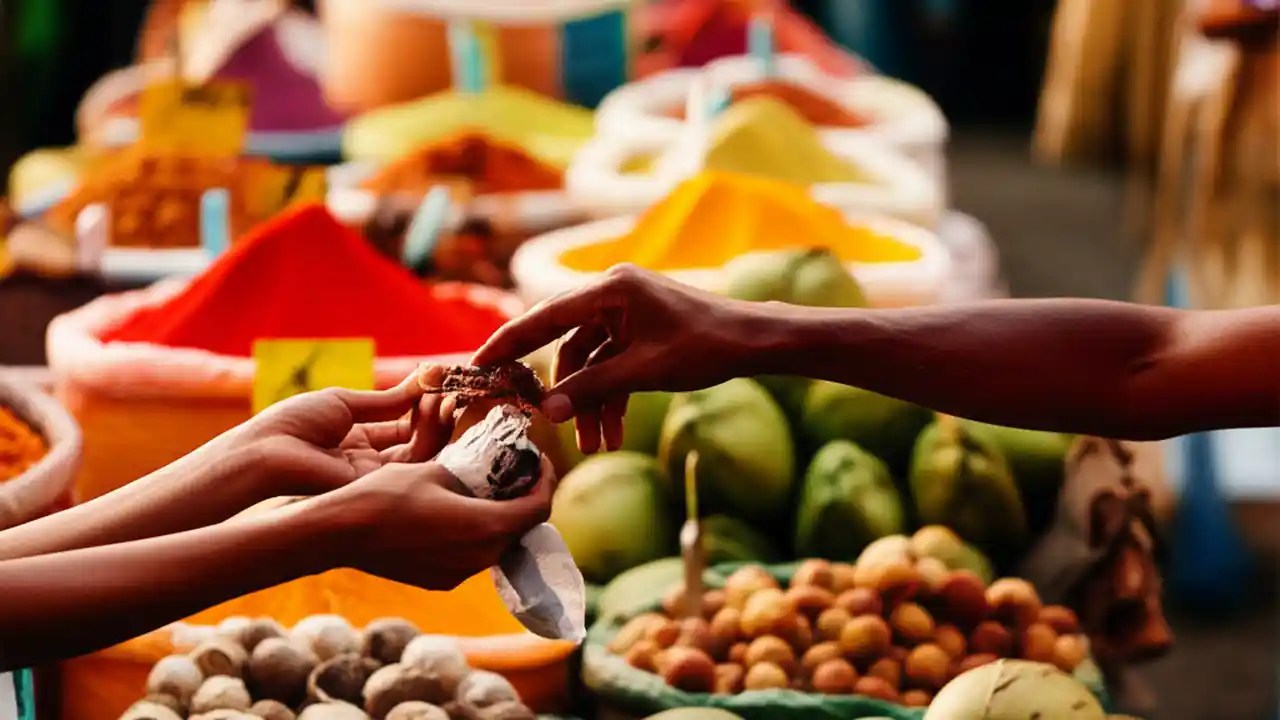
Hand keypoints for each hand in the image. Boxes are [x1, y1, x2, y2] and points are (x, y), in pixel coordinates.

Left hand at [235, 374, 454, 496]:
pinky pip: (415, 463)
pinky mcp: (380, 487)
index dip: (421, 405)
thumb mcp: (344, 402)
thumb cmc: (293, 424)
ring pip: (422, 452)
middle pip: (416, 439)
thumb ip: (387, 399)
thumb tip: (422, 381)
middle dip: (435, 414)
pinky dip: (430, 437)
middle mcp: (369, 462)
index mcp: (356, 439)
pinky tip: (437, 412)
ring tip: (446, 397)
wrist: (266, 454)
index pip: (401, 424)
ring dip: (437, 423)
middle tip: (449, 390)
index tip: (438, 382)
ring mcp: (375, 477)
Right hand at [310, 456, 556, 590]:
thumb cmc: (385, 495)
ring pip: (497, 543)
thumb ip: (472, 470)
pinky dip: (476, 533)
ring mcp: (458, 574)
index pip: (538, 508)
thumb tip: (489, 463)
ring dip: (499, 516)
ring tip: (486, 488)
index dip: (546, 481)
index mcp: (486, 528)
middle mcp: (479, 558)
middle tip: (515, 471)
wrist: (340, 534)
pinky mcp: (439, 579)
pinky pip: (472, 555)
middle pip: (520, 528)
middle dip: (523, 498)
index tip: (539, 461)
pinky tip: (458, 510)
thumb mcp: (435, 469)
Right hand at [472, 265, 759, 452]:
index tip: (478, 365)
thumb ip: (591, 389)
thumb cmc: (705, 346)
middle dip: (555, 388)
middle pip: (563, 342)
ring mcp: (626, 313)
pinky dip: (607, 397)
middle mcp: (612, 295)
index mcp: (609, 290)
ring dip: (587, 403)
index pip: (543, 317)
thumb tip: (545, 413)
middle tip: (526, 414)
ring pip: (588, 362)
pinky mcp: (639, 332)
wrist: (753, 343)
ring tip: (592, 445)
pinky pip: (610, 365)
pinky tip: (609, 434)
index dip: (508, 343)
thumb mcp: (643, 371)